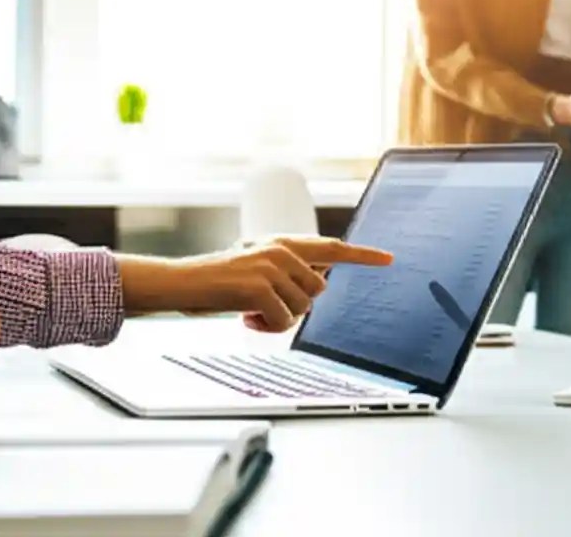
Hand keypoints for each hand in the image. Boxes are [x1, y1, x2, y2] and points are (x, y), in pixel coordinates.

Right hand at [118, 236, 393, 332]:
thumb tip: (316, 286)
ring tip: (248, 310)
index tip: (389, 258)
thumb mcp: (255, 266)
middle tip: (260, 305)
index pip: (331, 248)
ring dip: (277, 319)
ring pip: (301, 310)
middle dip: (294, 306)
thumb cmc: (216, 282)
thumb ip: (286, 270)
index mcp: (282, 242)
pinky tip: (244, 317)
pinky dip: (265, 327)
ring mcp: (271, 266)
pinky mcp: (260, 287)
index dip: (362, 255)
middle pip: (316, 292)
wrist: (181, 282)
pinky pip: (282, 322)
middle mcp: (280, 250)